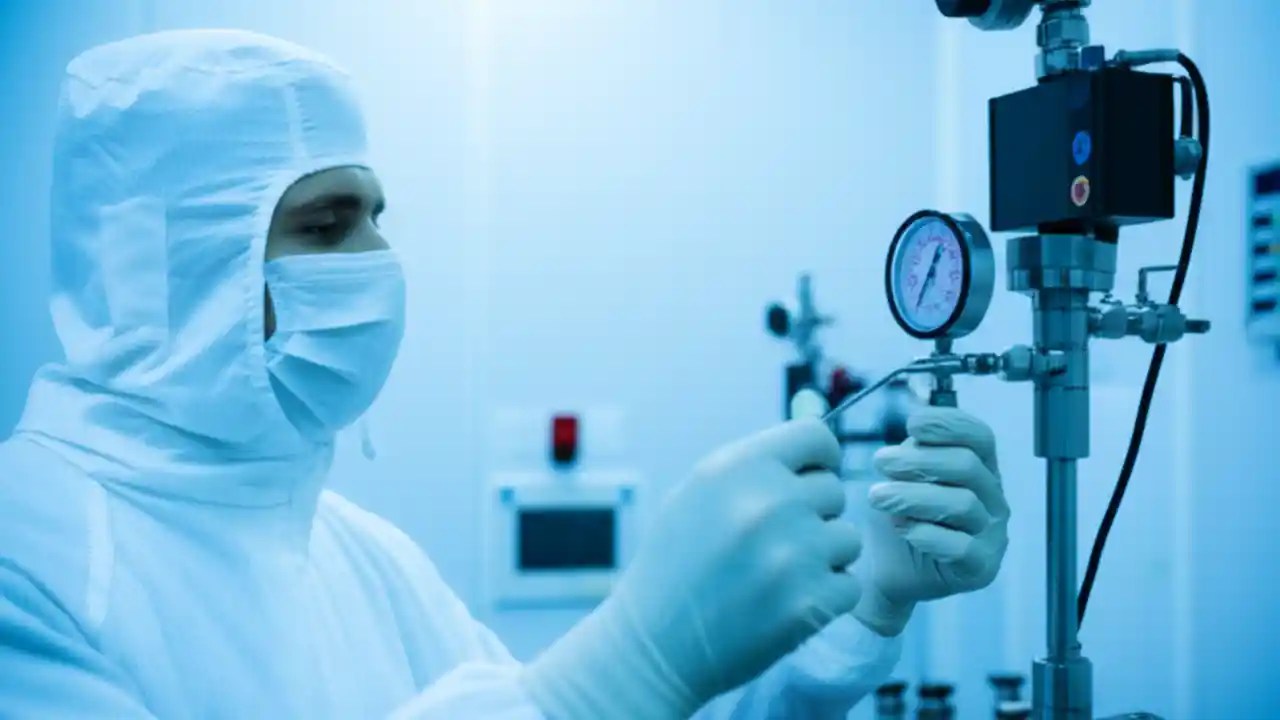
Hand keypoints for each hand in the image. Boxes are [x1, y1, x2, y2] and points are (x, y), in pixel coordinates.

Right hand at [522, 419, 863, 719]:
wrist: (655, 646)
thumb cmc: (677, 565)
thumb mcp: (698, 494)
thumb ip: (759, 460)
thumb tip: (816, 408)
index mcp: (737, 467)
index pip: (817, 437)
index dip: (815, 460)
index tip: (802, 482)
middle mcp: (768, 503)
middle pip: (834, 490)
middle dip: (812, 515)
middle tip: (770, 545)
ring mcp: (793, 554)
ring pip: (846, 538)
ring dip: (822, 557)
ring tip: (774, 576)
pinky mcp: (811, 603)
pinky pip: (849, 584)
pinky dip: (824, 597)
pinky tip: (782, 605)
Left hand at [852, 407, 1009, 636]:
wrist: (885, 569)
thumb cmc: (898, 515)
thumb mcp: (903, 475)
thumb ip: (915, 452)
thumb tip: (917, 427)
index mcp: (980, 469)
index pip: (979, 436)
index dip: (949, 424)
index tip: (912, 424)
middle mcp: (993, 499)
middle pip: (968, 466)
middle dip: (920, 460)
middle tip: (880, 462)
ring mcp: (992, 535)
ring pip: (963, 504)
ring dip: (913, 496)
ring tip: (877, 496)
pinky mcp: (981, 569)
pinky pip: (961, 548)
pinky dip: (928, 534)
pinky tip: (903, 529)